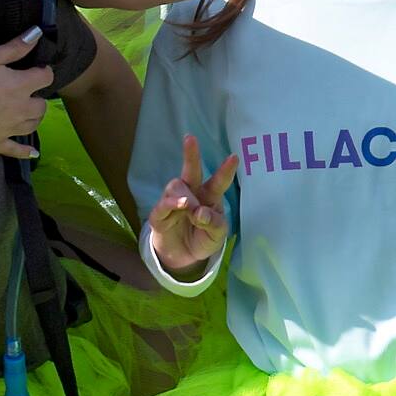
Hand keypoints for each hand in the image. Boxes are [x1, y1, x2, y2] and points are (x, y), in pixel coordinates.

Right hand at [0, 29, 56, 156]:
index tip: (38, 70)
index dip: (44, 72)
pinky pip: (16, 150)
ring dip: (34, 118)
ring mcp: (10, 128)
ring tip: (28, 113)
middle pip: (42, 105)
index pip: (46, 78)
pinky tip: (32, 154)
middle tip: (28, 93)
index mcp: (22, 85)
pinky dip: (25, 152)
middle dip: (38, 97)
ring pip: (33, 125)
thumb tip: (37, 33)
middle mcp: (22, 108)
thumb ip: (16, 47)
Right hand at [147, 133, 236, 275]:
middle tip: (190, 138)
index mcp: (209, 197)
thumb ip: (213, 223)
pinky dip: (172, 203)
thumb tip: (200, 213)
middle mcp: (191, 194)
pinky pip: (163, 204)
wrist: (184, 257)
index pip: (218, 181)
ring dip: (186, 196)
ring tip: (192, 209)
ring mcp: (174, 202)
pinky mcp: (160, 215)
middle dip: (190, 154)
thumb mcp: (217, 235)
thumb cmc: (203, 239)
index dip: (226, 170)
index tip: (234, 157)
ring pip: (176, 185)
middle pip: (190, 171)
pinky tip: (181, 204)